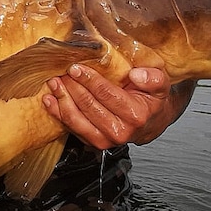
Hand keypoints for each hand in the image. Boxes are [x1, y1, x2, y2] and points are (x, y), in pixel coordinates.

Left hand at [42, 65, 192, 147]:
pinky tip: (50, 99)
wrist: (150, 121)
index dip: (89, 80)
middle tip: (61, 71)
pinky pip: (71, 128)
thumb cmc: (150, 98)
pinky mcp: (93, 143)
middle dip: (72, 87)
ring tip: (54, 82)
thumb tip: (137, 75)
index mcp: (135, 115)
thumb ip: (153, 77)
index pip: (106, 94)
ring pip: (76, 119)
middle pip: (88, 106)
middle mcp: (120, 132)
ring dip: (61, 100)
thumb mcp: (160, 84)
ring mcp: (105, 140)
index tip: (76, 67)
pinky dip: (57, 113)